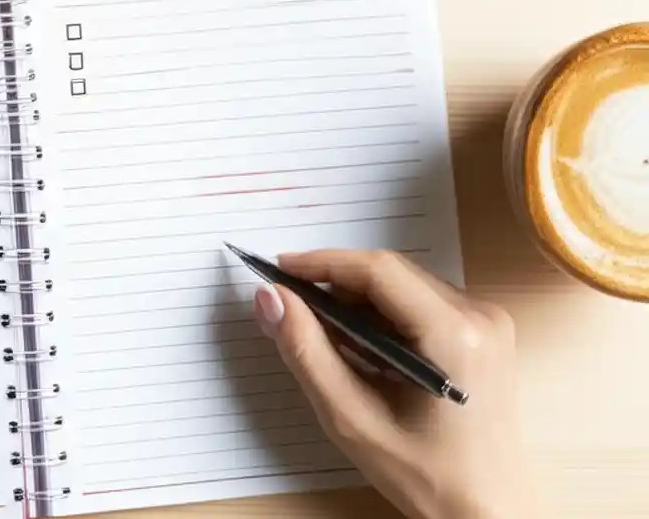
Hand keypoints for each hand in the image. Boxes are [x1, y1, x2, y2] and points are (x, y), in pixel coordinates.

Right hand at [251, 250, 538, 518]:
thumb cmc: (425, 475)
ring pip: (404, 287)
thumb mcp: (351, 418)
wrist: (486, 510)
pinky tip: (362, 349)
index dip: (323, 263)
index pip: (379, 271)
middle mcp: (480, 316)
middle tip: (293, 308)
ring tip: (327, 339)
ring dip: (359, 303)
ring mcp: (488, 322)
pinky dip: (384, 317)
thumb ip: (306, 352)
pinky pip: (422, 304)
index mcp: (454, 335)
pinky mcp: (485, 332)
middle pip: (392, 275)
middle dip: (337, 286)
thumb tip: (270, 298)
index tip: (278, 272)